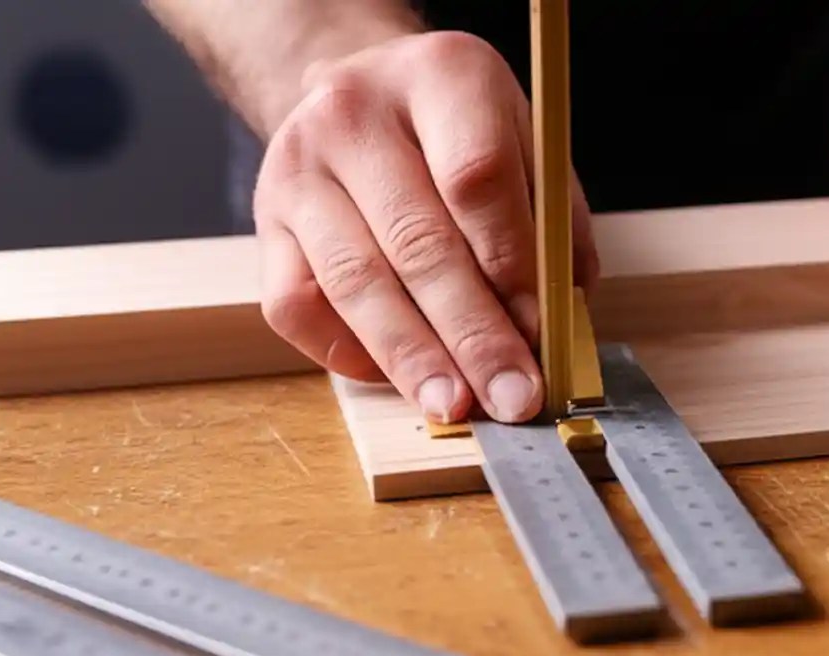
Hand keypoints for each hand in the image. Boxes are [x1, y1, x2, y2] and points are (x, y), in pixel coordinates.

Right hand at [253, 31, 598, 423]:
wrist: (361, 94)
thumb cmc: (459, 132)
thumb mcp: (526, 146)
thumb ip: (552, 226)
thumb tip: (562, 323)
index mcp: (441, 76)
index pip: (477, 178)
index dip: (512, 265)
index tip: (541, 331)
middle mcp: (355, 113)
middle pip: (418, 241)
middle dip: (472, 334)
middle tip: (511, 395)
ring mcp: (298, 166)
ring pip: (357, 281)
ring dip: (413, 357)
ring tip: (455, 405)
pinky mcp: (266, 221)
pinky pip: (297, 306)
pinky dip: (349, 352)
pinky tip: (397, 375)